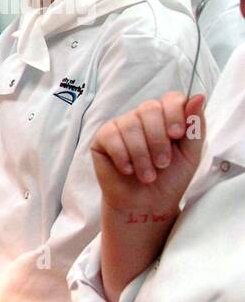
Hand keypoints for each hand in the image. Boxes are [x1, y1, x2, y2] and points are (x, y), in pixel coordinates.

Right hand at [91, 92, 204, 219]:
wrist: (147, 204)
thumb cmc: (169, 179)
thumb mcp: (191, 154)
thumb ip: (195, 126)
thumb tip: (198, 96)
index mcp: (166, 117)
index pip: (170, 98)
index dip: (174, 113)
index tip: (176, 135)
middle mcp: (143, 117)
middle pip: (149, 109)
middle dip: (158, 140)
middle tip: (162, 163)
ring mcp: (121, 126)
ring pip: (130, 125)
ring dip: (141, 154)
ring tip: (147, 175)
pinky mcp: (102, 139)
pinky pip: (111, 136)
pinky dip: (122, 156)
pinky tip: (127, 170)